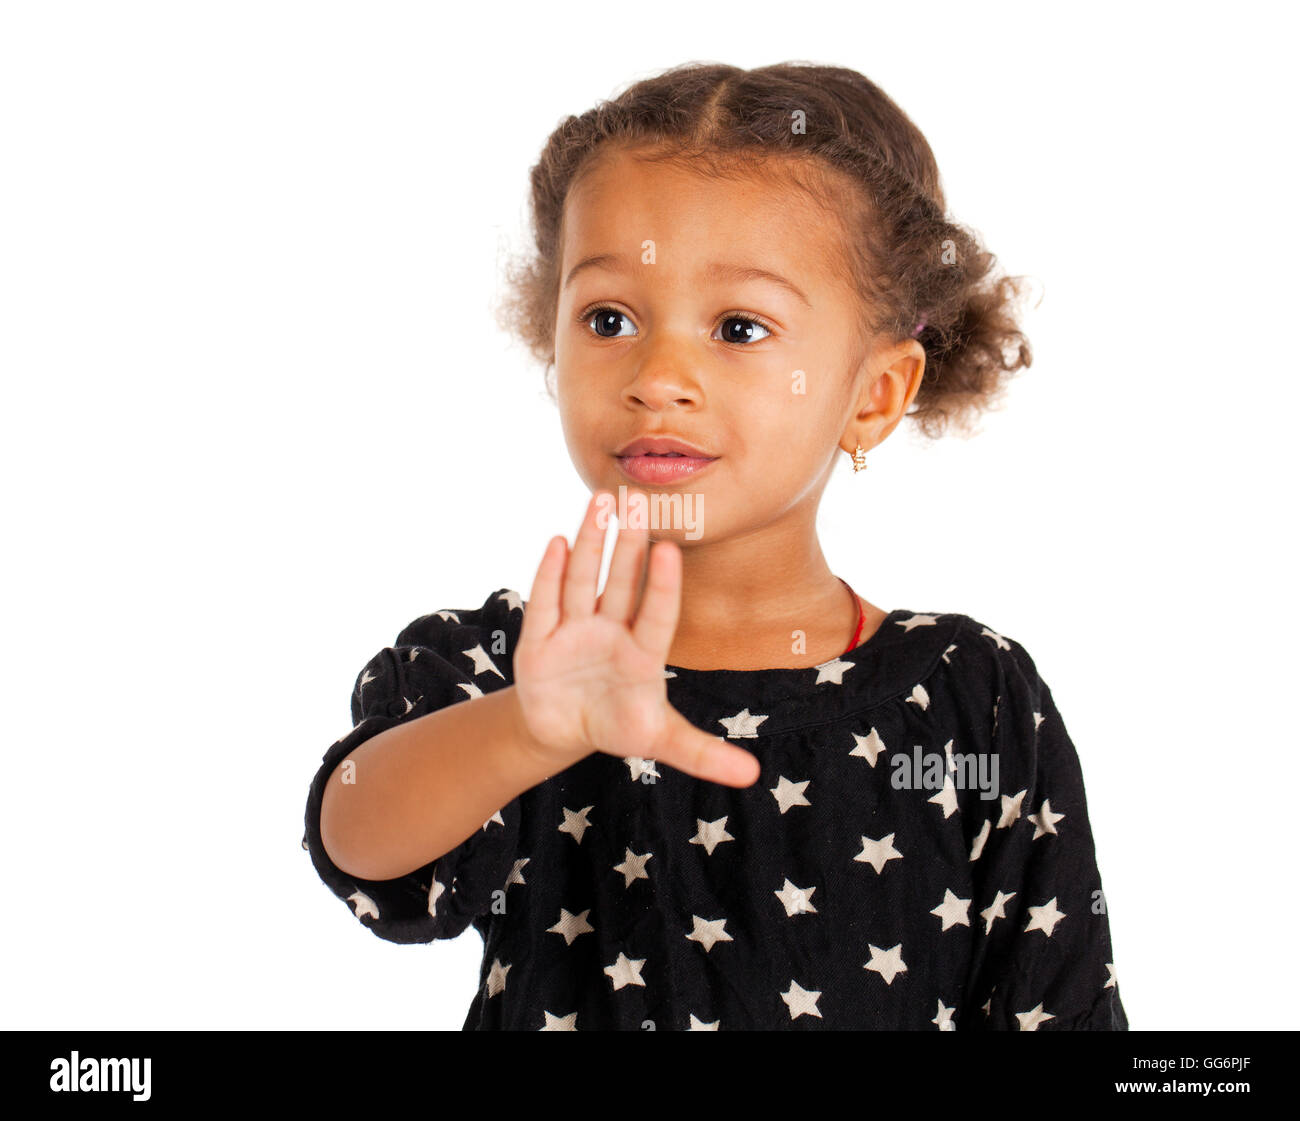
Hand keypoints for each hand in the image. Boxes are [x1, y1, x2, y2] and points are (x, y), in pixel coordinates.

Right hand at [513, 490, 760, 787]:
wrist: (565, 730)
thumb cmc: (619, 725)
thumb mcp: (661, 740)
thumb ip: (703, 753)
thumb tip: (753, 776)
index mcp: (644, 652)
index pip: (655, 613)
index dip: (660, 585)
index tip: (669, 549)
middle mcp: (612, 630)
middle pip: (620, 582)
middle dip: (628, 544)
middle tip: (639, 499)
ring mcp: (575, 630)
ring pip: (583, 580)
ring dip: (589, 542)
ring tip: (600, 501)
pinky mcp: (540, 639)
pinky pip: (545, 602)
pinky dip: (549, 574)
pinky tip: (557, 540)